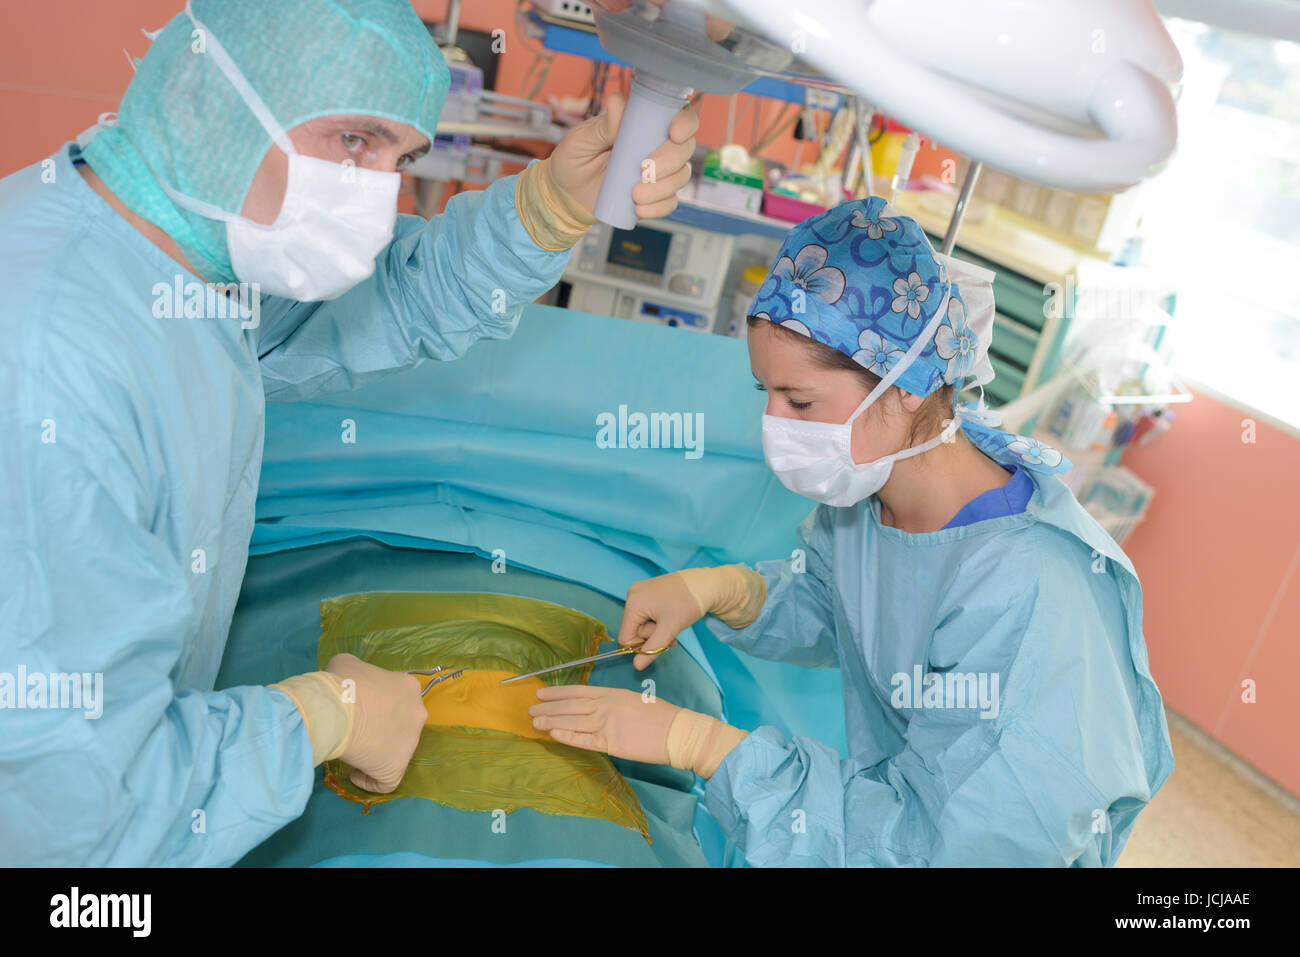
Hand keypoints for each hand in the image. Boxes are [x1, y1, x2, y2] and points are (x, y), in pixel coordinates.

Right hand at [325, 653, 427, 792]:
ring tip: (353, 751)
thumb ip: (357, 671)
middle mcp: (417, 713)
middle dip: (381, 728)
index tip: (360, 711)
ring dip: (377, 752)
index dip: (378, 705)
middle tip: (357, 730)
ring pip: (396, 751)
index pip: (397, 697)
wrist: (333, 709)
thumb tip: (350, 683)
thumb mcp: (347, 663)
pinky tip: (355, 773)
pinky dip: (371, 779)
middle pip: (401, 724)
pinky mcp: (396, 767)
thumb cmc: (339, 683)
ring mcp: (410, 742)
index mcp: (408, 686)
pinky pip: (386, 780)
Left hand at [530, 685, 681, 763]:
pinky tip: (554, 735)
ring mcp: (606, 724)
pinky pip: (583, 740)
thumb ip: (612, 702)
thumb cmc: (659, 715)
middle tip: (531, 709)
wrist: (676, 731)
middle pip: (569, 706)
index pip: (577, 691)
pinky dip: (566, 737)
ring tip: (535, 722)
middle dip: (548, 707)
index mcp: (611, 693)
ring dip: (551, 722)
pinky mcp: (610, 743)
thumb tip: (596, 707)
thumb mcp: (633, 699)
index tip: (541, 693)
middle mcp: (605, 706)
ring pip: (572, 722)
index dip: (556, 692)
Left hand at [547, 92, 698, 220]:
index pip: (678, 114)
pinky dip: (658, 207)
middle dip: (670, 160)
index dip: (685, 122)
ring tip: (634, 195)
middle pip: (685, 147)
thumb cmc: (573, 160)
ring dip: (662, 187)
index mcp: (642, 122)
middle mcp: (656, 144)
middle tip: (643, 171)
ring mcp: (658, 172)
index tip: (673, 133)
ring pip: (681, 175)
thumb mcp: (582, 139)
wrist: (565, 196)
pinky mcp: (655, 196)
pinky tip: (638, 208)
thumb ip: (603, 125)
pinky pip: (670, 202)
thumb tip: (619, 102)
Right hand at [617, 566, 766, 669]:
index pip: (626, 637)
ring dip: (656, 630)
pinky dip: (656, 621)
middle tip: (671, 634)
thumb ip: (652, 648)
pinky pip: (644, 615)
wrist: (704, 584)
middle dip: (652, 636)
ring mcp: (638, 592)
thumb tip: (637, 666)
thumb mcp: (670, 628)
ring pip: (640, 624)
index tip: (661, 641)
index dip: (642, 645)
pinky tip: (669, 618)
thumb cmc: (688, 603)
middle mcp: (632, 595)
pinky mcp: (646, 592)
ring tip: (673, 626)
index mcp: (634, 603)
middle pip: (633, 630)